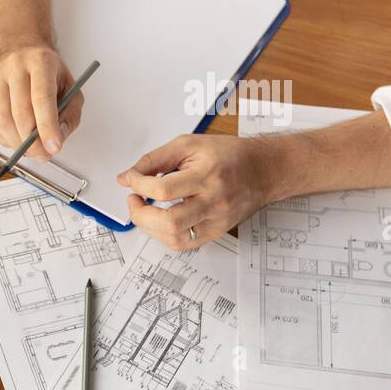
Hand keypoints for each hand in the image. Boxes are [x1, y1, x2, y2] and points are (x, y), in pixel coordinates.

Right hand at [0, 41, 81, 160]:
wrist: (18, 45)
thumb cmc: (44, 67)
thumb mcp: (69, 83)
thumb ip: (70, 112)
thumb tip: (59, 137)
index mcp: (40, 61)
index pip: (42, 98)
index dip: (47, 127)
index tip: (53, 147)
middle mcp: (15, 67)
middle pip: (21, 112)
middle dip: (33, 141)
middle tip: (43, 155)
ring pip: (3, 120)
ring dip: (17, 143)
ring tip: (30, 151)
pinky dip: (4, 138)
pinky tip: (16, 140)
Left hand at [117, 134, 277, 250]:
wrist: (263, 170)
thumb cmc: (227, 155)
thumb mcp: (188, 145)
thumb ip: (154, 159)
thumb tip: (126, 178)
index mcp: (207, 175)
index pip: (163, 190)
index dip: (138, 185)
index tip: (131, 180)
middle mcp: (214, 201)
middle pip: (168, 222)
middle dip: (139, 214)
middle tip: (134, 201)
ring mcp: (217, 221)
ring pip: (175, 239)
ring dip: (149, 228)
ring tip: (145, 211)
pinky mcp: (217, 232)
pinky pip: (184, 244)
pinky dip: (164, 235)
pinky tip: (160, 221)